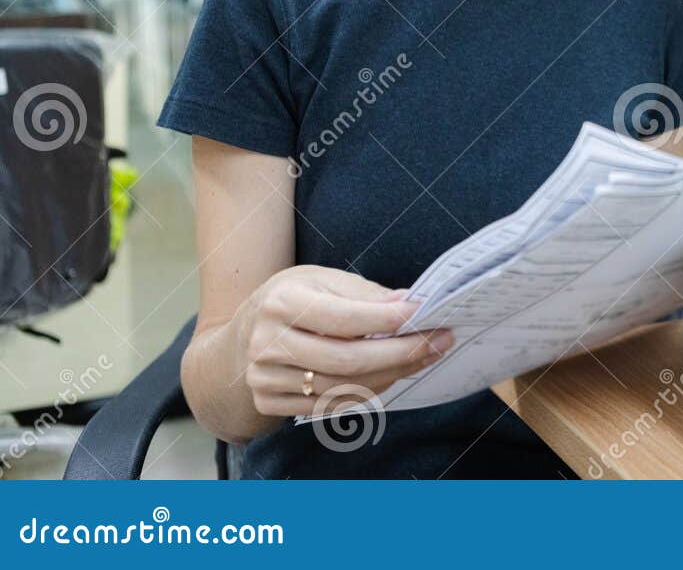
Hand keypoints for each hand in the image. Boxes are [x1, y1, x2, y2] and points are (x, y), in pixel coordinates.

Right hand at [237, 265, 452, 416]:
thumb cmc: (290, 300)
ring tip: (425, 356)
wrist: (238, 339)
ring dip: (393, 374)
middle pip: (348, 360)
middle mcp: (268, 343)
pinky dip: (368, 391)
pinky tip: (392, 374)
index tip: (424, 313)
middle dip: (402, 353)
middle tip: (441, 341)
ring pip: (344, 387)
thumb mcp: (320, 280)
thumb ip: (364, 293)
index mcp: (281, 303)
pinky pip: (331, 405)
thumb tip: (409, 302)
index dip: (388, 319)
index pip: (344, 318)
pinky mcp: (270, 402)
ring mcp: (266, 378)